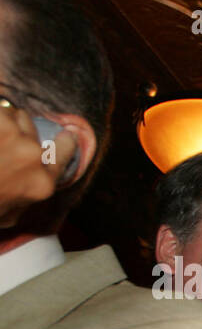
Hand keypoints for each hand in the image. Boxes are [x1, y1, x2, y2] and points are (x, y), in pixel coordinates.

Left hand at [0, 101, 73, 227]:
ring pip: (9, 112)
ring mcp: (14, 134)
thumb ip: (26, 198)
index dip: (63, 142)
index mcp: (42, 182)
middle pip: (30, 126)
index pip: (64, 152)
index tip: (64, 135)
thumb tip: (32, 186)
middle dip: (16, 130)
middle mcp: (33, 156)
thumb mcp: (9, 215)